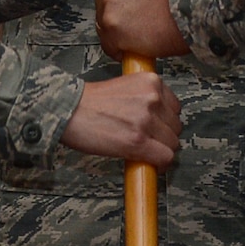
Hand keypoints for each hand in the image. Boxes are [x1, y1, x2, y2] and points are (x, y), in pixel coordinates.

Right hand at [59, 72, 181, 166]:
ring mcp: (147, 120)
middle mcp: (152, 98)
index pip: (175, 107)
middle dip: (163, 136)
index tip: (157, 128)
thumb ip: (145, 97)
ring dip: (160, 150)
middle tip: (148, 141)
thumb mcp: (125, 87)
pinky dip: (158, 164)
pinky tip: (147, 163)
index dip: (166, 121)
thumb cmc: (89, 102)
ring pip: (172, 143)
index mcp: (151, 81)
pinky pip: (165, 157)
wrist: (68, 110)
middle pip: (176, 126)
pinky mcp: (139, 141)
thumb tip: (159, 118)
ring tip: (144, 150)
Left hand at [94, 0, 188, 59]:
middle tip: (139, 16)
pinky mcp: (112, 26)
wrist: (195, 6)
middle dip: (118, 12)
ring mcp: (109, 1)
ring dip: (119, 30)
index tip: (127, 1)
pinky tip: (137, 44)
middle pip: (103, 0)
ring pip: (104, 23)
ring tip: (142, 29)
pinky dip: (121, 49)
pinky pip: (109, 44)